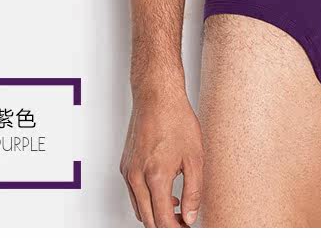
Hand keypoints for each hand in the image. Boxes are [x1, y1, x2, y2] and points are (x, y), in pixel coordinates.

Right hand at [120, 82, 203, 226]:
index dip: (177, 230)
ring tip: (178, 207)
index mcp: (155, 177)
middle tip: (184, 222)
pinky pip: (134, 194)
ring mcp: (128, 172)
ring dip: (156, 214)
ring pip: (139, 209)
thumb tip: (190, 216)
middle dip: (167, 226)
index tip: (188, 229)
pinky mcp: (125, 166)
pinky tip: (164, 190)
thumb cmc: (176, 119)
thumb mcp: (195, 157)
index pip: (163, 221)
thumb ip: (193, 191)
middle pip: (148, 220)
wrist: (157, 96)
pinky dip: (147, 199)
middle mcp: (136, 178)